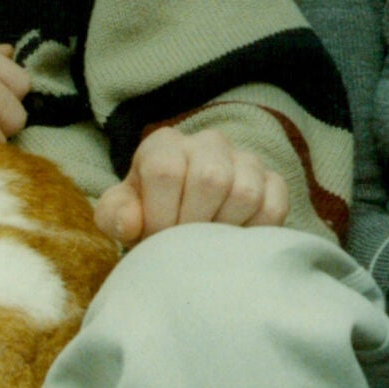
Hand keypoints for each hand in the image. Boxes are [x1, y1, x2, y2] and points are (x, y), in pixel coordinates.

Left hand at [94, 126, 288, 245]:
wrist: (182, 217)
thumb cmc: (148, 213)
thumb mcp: (121, 214)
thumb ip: (115, 216)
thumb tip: (131, 222)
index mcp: (165, 144)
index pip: (166, 171)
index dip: (160, 214)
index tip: (156, 238)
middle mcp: (209, 142)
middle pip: (210, 179)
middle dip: (193, 224)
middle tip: (184, 245)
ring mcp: (246, 160)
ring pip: (245, 193)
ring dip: (223, 229)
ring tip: (206, 242)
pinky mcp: (273, 181)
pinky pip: (273, 206)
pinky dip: (254, 231)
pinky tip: (233, 238)